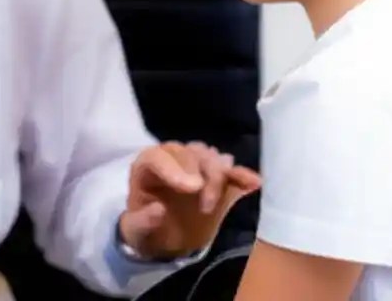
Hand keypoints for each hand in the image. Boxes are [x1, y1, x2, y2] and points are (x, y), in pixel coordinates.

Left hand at [118, 142, 260, 259]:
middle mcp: (172, 158)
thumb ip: (143, 221)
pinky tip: (254, 182)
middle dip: (203, 175)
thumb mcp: (136, 230)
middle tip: (206, 206)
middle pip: (191, 152)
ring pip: (211, 156)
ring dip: (220, 174)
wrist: (163, 238)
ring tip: (215, 202)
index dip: (176, 168)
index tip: (193, 188)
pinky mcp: (216, 178)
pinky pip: (231, 170)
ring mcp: (196, 166)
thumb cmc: (146, 229)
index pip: (159, 156)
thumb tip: (158, 210)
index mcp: (147, 166)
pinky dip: (242, 174)